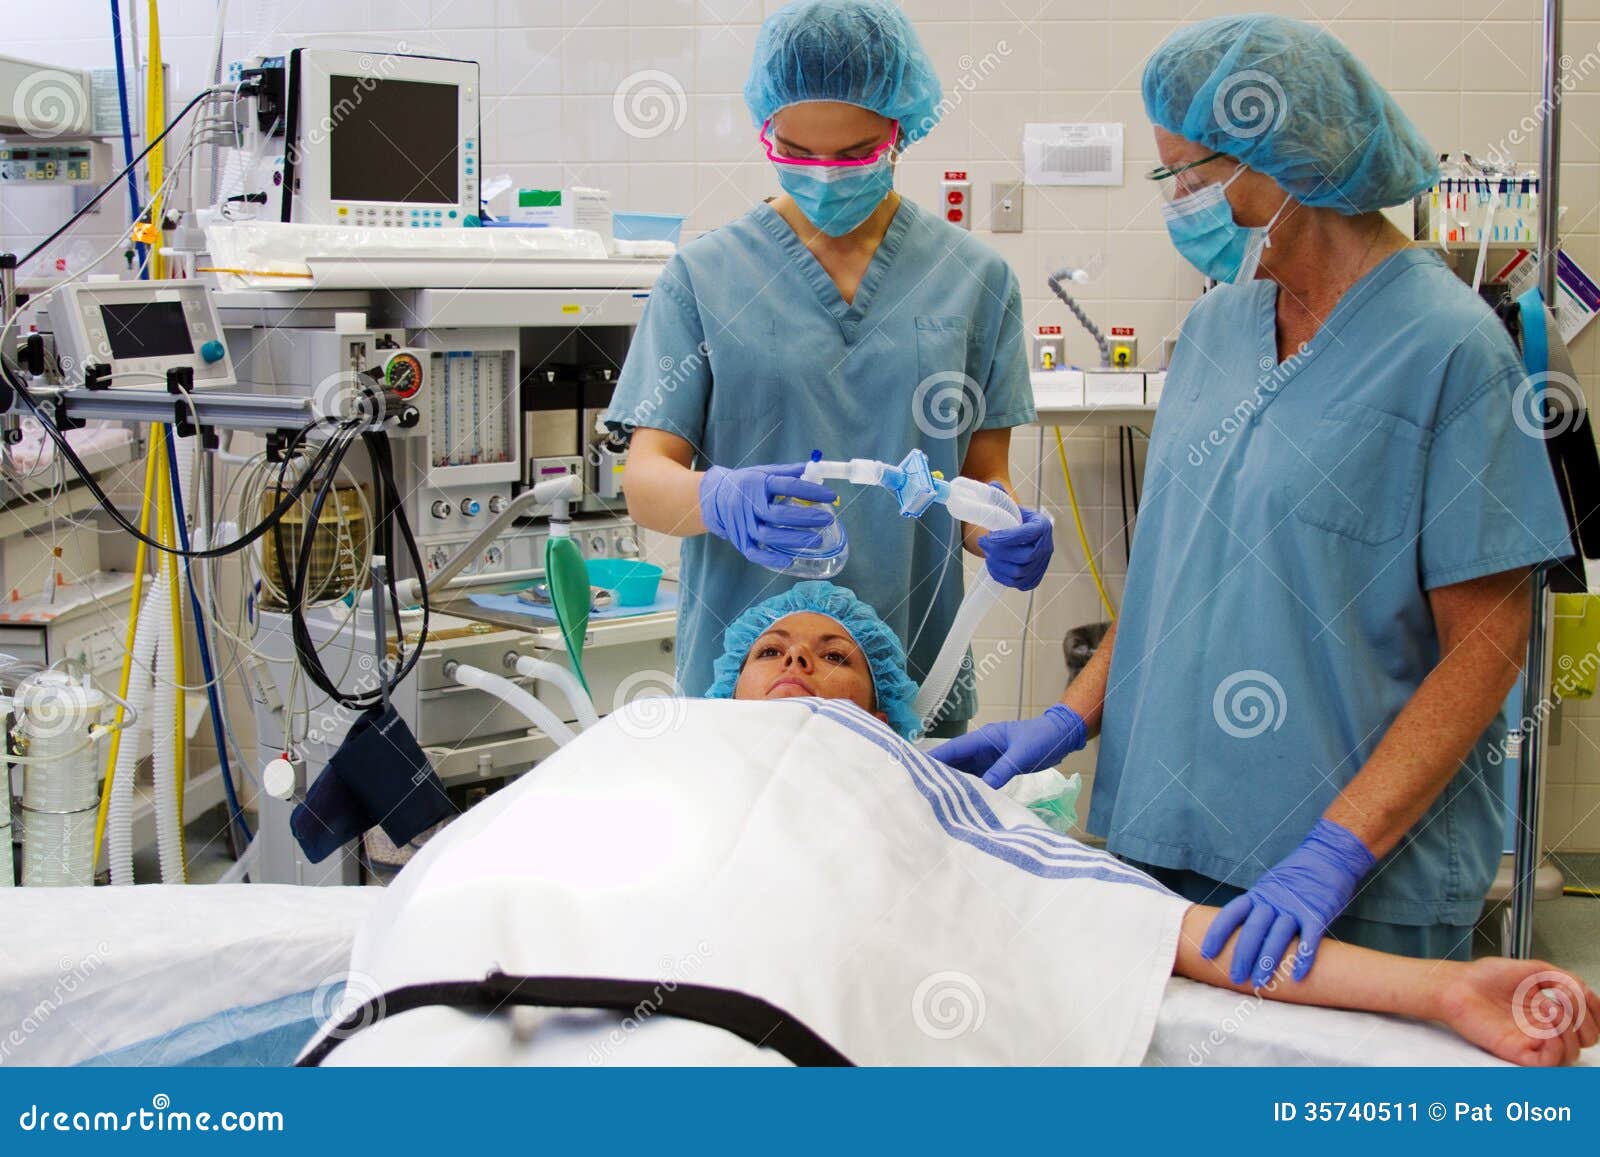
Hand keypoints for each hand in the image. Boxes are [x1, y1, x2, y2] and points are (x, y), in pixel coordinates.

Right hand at [698, 464, 837, 569]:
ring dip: (794, 539)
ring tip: (817, 540)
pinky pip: (754, 553)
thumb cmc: (746, 483)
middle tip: (827, 519)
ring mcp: (743, 524)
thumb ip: (789, 472)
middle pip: (779, 515)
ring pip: (768, 536)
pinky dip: (770, 560)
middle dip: (806, 518)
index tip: (831, 496)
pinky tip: (789, 560)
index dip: (811, 491)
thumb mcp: (764, 472)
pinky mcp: (739, 540)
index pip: (788, 486)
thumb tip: (817, 468)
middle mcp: (749, 504)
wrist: (714, 497)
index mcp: (758, 483)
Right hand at [929, 704, 1086, 788]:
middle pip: (955, 761)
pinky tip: (962, 801)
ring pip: (965, 772)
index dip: (935, 759)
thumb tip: (984, 787)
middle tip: (921, 791)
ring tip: (937, 800)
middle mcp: (981, 748)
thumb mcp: (1022, 753)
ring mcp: (988, 759)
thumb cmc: (1041, 738)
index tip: (916, 770)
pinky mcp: (997, 769)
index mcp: (983, 738)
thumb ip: (1003, 769)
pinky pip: (979, 779)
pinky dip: (970, 788)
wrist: (1061, 736)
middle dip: (939, 774)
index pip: (953, 749)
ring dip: (954, 783)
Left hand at [979, 500, 1052, 590]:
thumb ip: (999, 495)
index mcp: (1042, 525)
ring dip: (999, 566)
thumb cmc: (1011, 518)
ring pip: (1020, 572)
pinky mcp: (1035, 577)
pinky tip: (994, 567)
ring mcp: (1042, 563)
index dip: (1006, 539)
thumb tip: (993, 484)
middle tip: (984, 546)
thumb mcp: (1007, 505)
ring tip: (988, 556)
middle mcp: (1046, 546)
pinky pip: (1021, 584)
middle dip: (1000, 553)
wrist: (1019, 531)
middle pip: (1024, 557)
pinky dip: (1004, 578)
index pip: (1027, 534)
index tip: (986, 538)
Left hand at [1201, 819, 1375, 986]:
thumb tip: (1239, 934)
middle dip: (1242, 955)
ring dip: (1268, 961)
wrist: (1328, 855)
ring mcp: (1296, 906)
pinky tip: (1298, 975)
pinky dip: (1304, 957)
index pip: (1231, 914)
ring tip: (1260, 983)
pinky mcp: (1318, 912)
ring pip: (1278, 936)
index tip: (1205, 953)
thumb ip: (1257, 907)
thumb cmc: (1296, 877)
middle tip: (1235, 978)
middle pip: (1253, 929)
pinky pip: (1310, 937)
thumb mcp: (1268, 886)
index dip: (1217, 934)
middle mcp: (1273, 900)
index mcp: (1258, 894)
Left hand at [1438, 958, 1599, 1065]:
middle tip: (1565, 1001)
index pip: (1589, 1023)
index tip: (1585, 996)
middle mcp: (1545, 1028)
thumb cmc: (1486, 977)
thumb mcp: (1534, 969)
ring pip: (1571, 1054)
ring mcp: (1533, 1041)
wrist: (1458, 984)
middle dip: (1585, 1021)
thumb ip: (1565, 978)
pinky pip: (1549, 1062)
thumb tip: (1584, 993)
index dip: (1595, 1013)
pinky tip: (1546, 1028)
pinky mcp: (1518, 1052)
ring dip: (1570, 1031)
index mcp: (1552, 1010)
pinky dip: (1556, 1047)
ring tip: (1550, 1008)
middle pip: (1586, 1040)